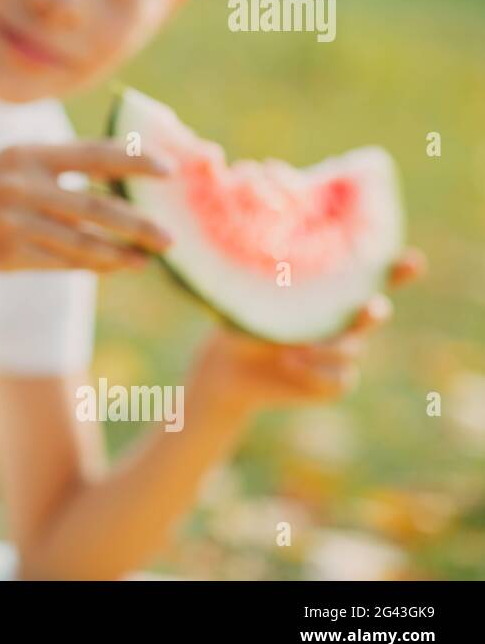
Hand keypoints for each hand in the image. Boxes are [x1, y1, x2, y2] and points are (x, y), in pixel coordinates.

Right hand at [0, 141, 173, 275]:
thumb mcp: (16, 163)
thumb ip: (60, 163)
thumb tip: (123, 162)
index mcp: (28, 154)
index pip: (91, 155)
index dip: (133, 162)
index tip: (169, 171)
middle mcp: (21, 186)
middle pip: (93, 205)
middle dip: (137, 223)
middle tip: (173, 235)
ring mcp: (13, 222)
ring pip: (81, 240)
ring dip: (121, 251)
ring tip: (152, 257)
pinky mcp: (9, 253)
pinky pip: (62, 261)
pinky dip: (96, 264)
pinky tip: (121, 265)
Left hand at [194, 247, 426, 413]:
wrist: (230, 367)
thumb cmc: (241, 325)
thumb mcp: (252, 306)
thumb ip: (273, 297)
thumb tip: (282, 281)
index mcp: (329, 297)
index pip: (371, 281)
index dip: (396, 271)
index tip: (414, 261)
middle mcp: (343, 323)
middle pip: (372, 314)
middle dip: (374, 311)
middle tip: (372, 305)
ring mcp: (342, 353)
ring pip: (351, 350)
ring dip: (323, 350)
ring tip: (289, 349)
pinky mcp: (334, 382)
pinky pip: (341, 379)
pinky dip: (314, 373)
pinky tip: (290, 366)